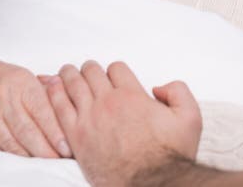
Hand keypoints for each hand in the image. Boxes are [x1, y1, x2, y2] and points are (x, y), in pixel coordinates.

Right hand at [0, 47, 69, 157]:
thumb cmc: (0, 77)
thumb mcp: (24, 76)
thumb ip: (46, 90)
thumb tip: (69, 96)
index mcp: (22, 83)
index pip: (42, 111)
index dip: (56, 132)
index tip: (67, 148)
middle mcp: (3, 97)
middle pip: (27, 130)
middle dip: (45, 149)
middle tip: (59, 160)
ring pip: (9, 141)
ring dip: (28, 156)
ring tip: (44, 164)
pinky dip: (5, 155)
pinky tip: (19, 162)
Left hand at [46, 60, 202, 186]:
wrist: (150, 185)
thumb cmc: (170, 155)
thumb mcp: (191, 117)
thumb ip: (178, 91)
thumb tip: (158, 87)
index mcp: (133, 96)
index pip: (116, 68)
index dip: (114, 69)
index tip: (113, 75)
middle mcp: (108, 103)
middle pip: (91, 72)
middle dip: (90, 68)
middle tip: (86, 69)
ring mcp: (89, 120)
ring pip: (73, 85)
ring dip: (69, 75)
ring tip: (65, 72)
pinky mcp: (76, 138)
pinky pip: (58, 108)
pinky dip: (53, 94)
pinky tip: (51, 88)